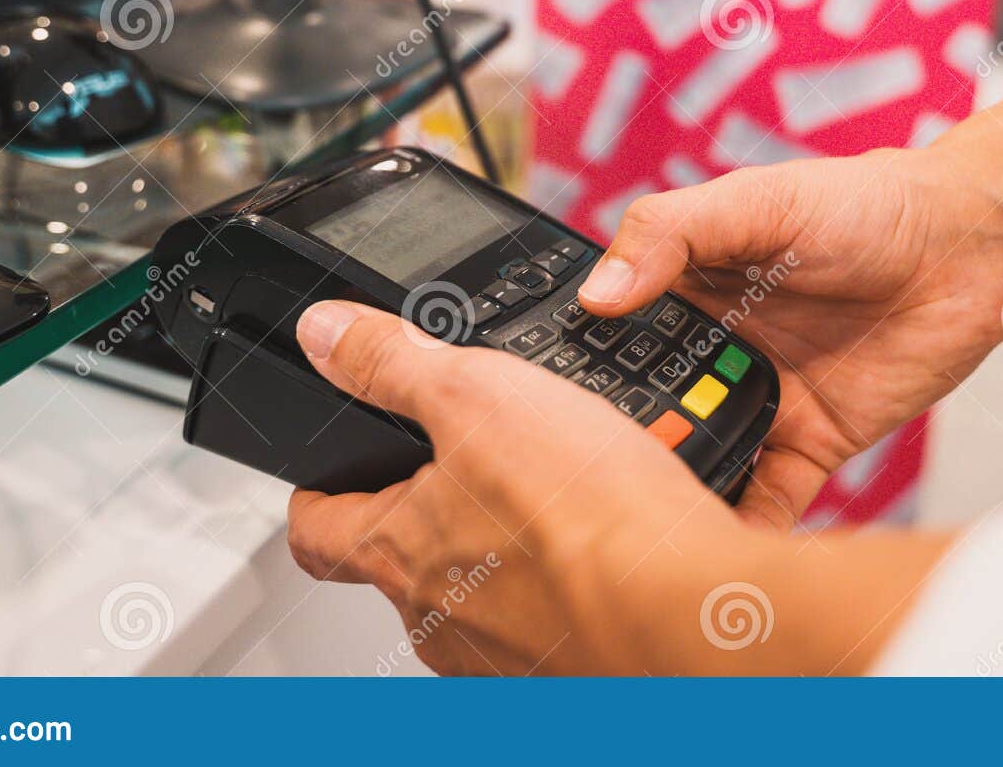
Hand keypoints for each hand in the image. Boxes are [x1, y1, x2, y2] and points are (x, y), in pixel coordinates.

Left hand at [286, 300, 762, 675]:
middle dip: (434, 514)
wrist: (685, 608)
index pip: (317, 531)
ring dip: (506, 550)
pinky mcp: (568, 668)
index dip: (319, 493)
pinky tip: (605, 544)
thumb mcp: (477, 394)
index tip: (329, 476)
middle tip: (473, 469)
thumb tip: (328, 334)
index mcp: (399, 551)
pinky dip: (566, 582)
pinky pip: (550, 620)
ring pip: (482, 594)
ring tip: (556, 499)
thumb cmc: (587, 517)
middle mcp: (441, 619)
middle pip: (406, 562)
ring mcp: (504, 655)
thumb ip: (392, 362)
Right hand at [578, 150, 1002, 528]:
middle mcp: (716, 347)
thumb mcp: (753, 201)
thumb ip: (670, 235)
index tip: (543, 404)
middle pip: (649, 405)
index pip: (616, 332)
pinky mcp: (811, 442)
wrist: (970, 248)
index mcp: (689, 286)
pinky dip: (744, 526)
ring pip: (699, 454)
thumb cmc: (865, 205)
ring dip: (674, 483)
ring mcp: (762, 398)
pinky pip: (767, 496)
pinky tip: (714, 552)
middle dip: (622, 439)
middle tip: (584, 478)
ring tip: (631, 521)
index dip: (581, 364)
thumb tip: (598, 294)